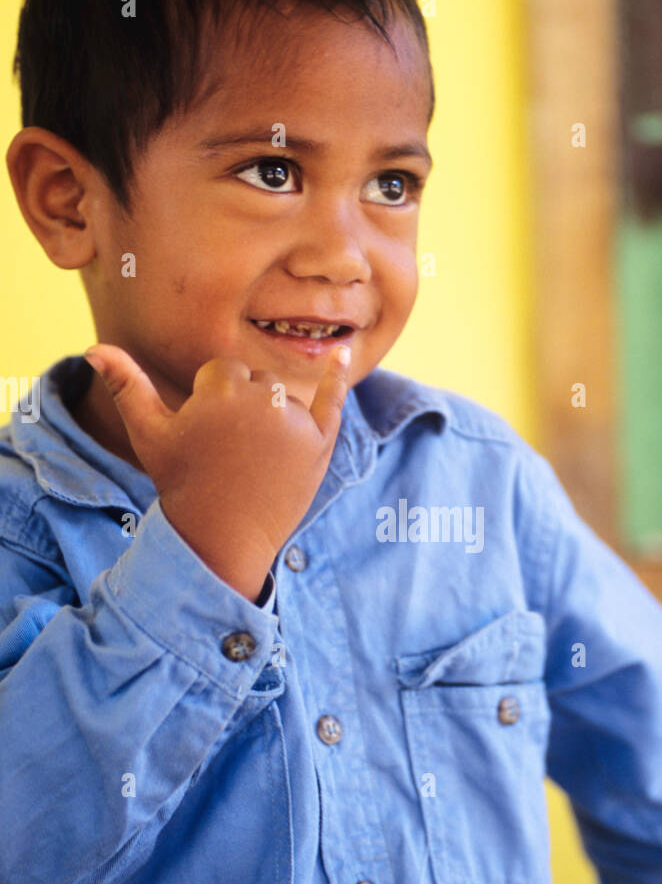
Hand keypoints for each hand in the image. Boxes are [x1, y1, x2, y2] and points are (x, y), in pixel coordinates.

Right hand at [83, 345, 350, 600]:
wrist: (222, 536)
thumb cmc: (182, 482)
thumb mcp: (149, 434)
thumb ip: (126, 385)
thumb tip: (94, 347)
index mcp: (223, 388)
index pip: (225, 372)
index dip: (212, 402)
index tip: (207, 436)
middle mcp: (265, 399)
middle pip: (257, 382)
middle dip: (244, 408)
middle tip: (230, 452)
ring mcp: (298, 422)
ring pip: (285, 398)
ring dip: (273, 418)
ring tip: (254, 459)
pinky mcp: (320, 445)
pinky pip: (333, 403)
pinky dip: (338, 380)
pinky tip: (344, 356)